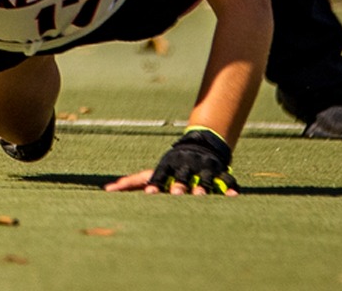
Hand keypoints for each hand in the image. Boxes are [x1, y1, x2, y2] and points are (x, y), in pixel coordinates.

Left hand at [105, 127, 237, 195]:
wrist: (199, 144)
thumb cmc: (170, 165)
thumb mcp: (153, 170)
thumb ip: (131, 182)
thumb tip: (107, 190)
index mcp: (167, 166)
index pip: (159, 174)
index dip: (155, 183)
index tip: (150, 194)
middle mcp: (185, 165)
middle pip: (182, 175)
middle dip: (179, 185)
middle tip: (176, 194)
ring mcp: (203, 167)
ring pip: (204, 178)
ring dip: (203, 188)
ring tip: (201, 197)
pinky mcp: (220, 171)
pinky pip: (227, 179)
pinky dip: (231, 187)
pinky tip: (235, 197)